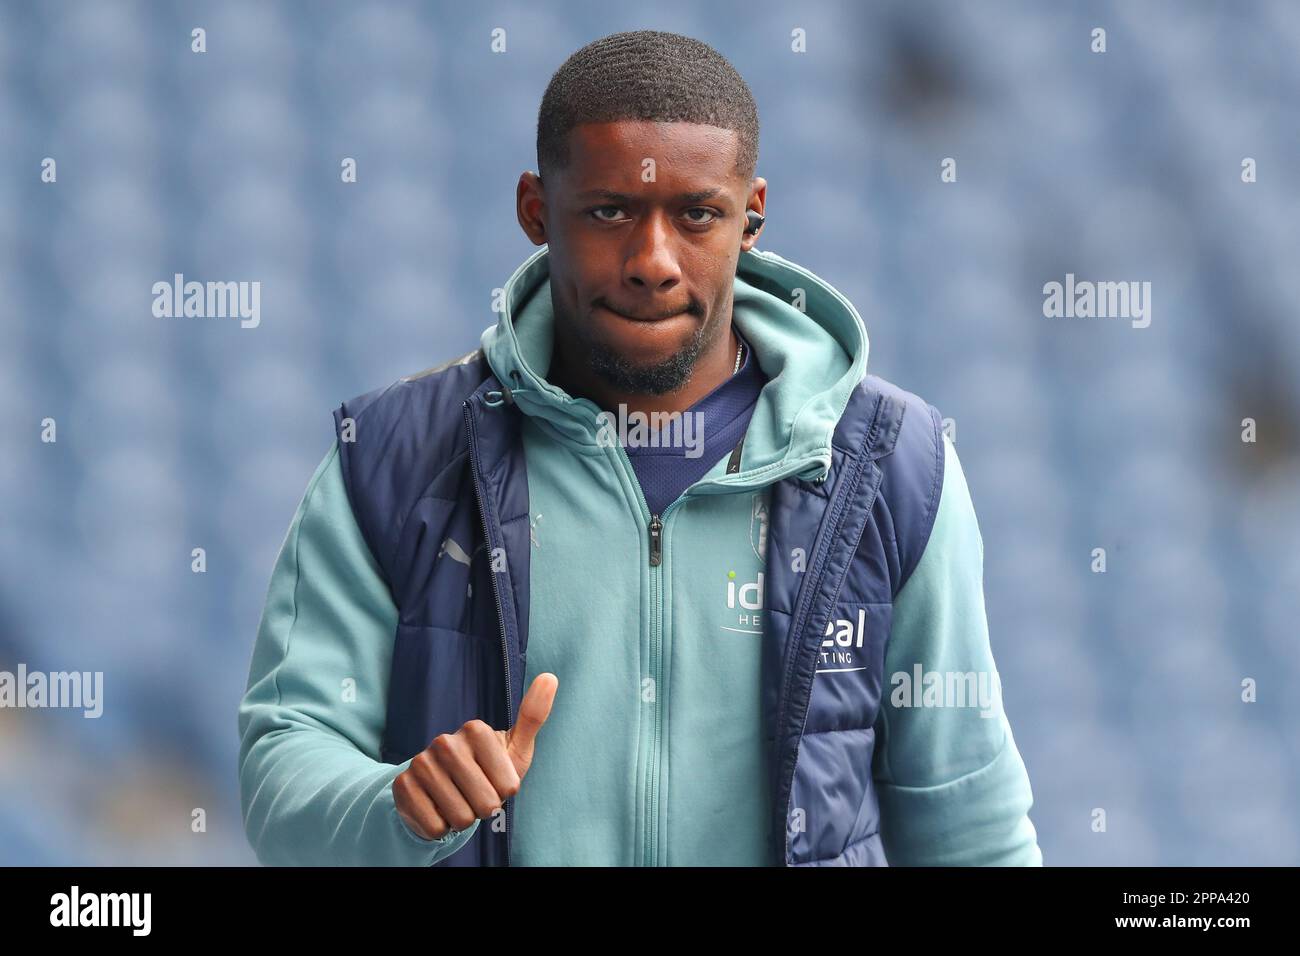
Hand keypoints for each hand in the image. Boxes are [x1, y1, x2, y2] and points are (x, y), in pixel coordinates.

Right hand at [394, 672, 557, 840]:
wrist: (442, 789)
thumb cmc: (489, 769)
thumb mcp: (515, 747)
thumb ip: (533, 716)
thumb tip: (550, 677)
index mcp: (476, 730)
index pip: (508, 788)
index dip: (504, 794)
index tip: (493, 779)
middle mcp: (445, 741)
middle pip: (486, 804)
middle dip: (484, 809)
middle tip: (474, 794)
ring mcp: (421, 763)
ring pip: (460, 818)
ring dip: (462, 819)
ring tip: (456, 800)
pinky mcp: (402, 787)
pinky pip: (435, 827)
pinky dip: (440, 827)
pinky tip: (436, 808)